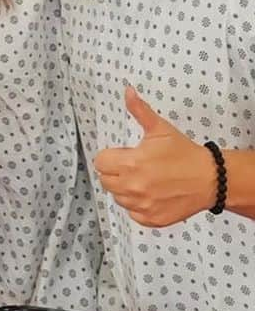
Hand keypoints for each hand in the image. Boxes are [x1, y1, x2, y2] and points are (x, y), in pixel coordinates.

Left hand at [94, 86, 217, 227]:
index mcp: (132, 163)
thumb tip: (127, 91)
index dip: (110, 156)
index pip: (100, 163)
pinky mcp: (152, 219)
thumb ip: (139, 110)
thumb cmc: (184, 153)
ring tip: (144, 179)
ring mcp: (143, 206)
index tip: (123, 155)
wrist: (209, 178)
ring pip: (118, 198)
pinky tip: (150, 194)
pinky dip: (137, 206)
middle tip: (134, 166)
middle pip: (106, 181)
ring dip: (125, 189)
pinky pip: (132, 213)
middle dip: (115, 172)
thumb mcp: (159, 128)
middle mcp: (134, 187)